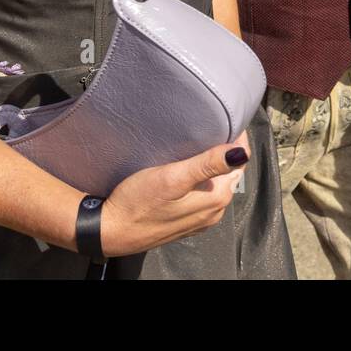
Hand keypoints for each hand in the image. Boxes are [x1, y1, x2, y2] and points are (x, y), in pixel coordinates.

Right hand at [99, 128, 249, 256]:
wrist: (110, 231)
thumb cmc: (136, 204)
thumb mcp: (172, 178)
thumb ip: (208, 165)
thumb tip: (241, 153)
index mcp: (217, 198)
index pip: (240, 161)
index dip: (235, 138)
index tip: (226, 119)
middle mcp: (214, 211)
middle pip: (229, 171)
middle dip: (224, 150)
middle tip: (210, 127)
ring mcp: (200, 218)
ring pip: (216, 182)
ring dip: (211, 164)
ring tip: (197, 144)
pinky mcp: (186, 220)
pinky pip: (202, 194)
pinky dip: (199, 179)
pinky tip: (185, 169)